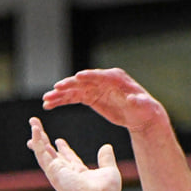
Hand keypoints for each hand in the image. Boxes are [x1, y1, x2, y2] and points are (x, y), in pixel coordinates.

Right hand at [27, 118, 122, 190]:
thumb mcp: (109, 171)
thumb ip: (106, 159)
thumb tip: (106, 147)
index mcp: (78, 173)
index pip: (68, 158)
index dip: (63, 149)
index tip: (59, 141)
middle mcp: (65, 173)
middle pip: (52, 153)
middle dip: (45, 141)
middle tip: (39, 128)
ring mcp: (57, 171)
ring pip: (43, 151)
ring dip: (37, 136)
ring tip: (33, 121)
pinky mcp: (52, 169)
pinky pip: (41, 152)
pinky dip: (37, 140)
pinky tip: (35, 128)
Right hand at [43, 67, 168, 137]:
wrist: (140, 114)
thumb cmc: (144, 108)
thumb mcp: (142, 105)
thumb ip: (136, 102)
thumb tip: (133, 99)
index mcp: (115, 78)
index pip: (99, 75)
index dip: (88, 76)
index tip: (77, 77)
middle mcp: (102, 80)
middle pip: (82, 81)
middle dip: (69, 85)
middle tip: (55, 88)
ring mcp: (94, 88)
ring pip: (74, 90)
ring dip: (60, 94)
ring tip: (47, 100)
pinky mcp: (90, 97)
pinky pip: (73, 98)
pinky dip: (61, 101)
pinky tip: (50, 105)